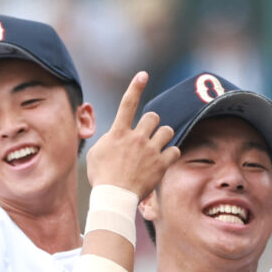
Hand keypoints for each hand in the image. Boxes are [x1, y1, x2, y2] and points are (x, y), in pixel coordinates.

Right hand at [85, 71, 178, 197]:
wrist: (114, 197)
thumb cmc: (101, 177)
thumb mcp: (96, 153)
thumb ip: (107, 139)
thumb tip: (113, 135)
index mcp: (119, 133)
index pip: (128, 103)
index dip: (135, 87)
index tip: (143, 74)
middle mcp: (136, 137)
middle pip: (153, 117)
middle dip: (151, 124)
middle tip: (147, 135)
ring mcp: (150, 150)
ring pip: (167, 131)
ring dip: (163, 136)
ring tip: (158, 146)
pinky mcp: (161, 164)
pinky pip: (175, 150)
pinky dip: (171, 153)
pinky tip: (165, 159)